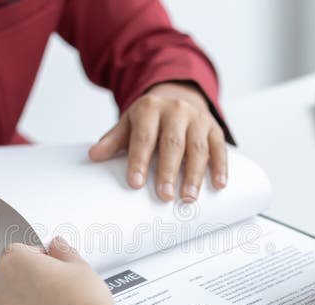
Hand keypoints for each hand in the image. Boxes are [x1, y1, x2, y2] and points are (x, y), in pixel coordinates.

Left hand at [0, 238, 146, 304]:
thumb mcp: (79, 266)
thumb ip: (62, 251)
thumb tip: (56, 247)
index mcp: (15, 263)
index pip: (18, 251)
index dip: (38, 257)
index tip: (53, 266)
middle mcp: (0, 288)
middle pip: (10, 275)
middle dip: (29, 278)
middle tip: (57, 288)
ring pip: (10, 301)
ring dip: (26, 301)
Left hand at [88, 82, 227, 201]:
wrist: (177, 96)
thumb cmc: (150, 118)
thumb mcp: (129, 123)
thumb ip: (113, 140)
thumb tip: (94, 155)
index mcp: (150, 108)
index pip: (144, 137)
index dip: (139, 161)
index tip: (135, 183)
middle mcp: (176, 110)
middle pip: (172, 144)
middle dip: (168, 171)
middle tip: (164, 195)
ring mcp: (197, 119)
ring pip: (197, 148)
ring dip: (194, 174)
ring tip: (188, 197)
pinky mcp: (214, 128)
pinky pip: (219, 148)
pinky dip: (220, 167)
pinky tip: (219, 184)